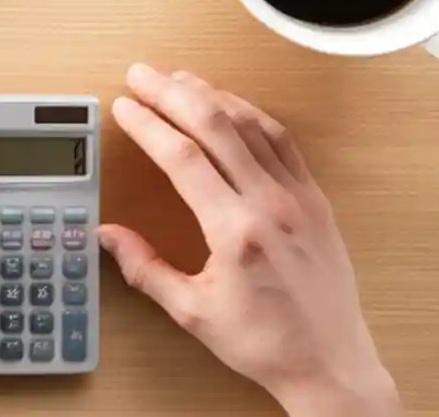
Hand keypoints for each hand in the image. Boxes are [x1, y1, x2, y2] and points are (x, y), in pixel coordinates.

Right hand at [99, 65, 398, 416]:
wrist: (330, 363)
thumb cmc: (266, 344)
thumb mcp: (193, 312)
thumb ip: (145, 269)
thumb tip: (109, 235)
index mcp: (236, 232)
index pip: (182, 157)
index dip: (148, 124)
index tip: (125, 106)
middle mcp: (270, 205)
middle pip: (215, 126)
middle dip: (172, 92)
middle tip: (143, 74)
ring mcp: (299, 197)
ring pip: (251, 125)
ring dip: (212, 96)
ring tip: (180, 80)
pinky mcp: (317, 199)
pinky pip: (283, 142)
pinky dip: (253, 115)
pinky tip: (232, 107)